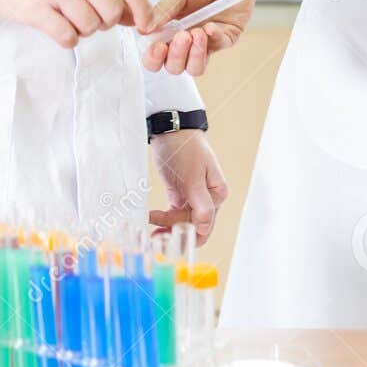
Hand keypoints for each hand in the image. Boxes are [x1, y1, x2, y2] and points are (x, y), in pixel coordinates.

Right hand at [0, 0, 150, 48]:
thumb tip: (136, 16)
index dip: (142, 8)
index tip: (146, 25)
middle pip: (111, 9)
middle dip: (107, 22)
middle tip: (92, 19)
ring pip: (90, 24)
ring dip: (85, 31)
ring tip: (71, 20)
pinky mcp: (35, 8)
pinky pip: (67, 36)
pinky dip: (68, 39)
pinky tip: (60, 30)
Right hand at [139, 0, 281, 75]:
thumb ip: (164, 10)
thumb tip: (144, 31)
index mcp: (170, 27)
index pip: (157, 53)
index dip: (154, 57)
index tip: (156, 47)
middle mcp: (187, 37)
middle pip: (175, 66)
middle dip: (175, 56)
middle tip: (180, 36)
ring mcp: (208, 39)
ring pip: (196, 67)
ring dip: (193, 55)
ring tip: (195, 33)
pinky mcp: (228, 35)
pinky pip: (218, 47)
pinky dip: (213, 39)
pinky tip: (210, 26)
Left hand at [149, 130, 228, 245]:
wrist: (172, 129)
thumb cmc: (185, 149)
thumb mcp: (193, 177)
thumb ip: (201, 204)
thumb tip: (204, 229)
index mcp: (216, 195)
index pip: (205, 226)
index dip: (188, 235)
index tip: (168, 237)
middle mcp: (208, 198)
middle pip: (193, 226)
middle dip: (176, 233)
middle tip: (155, 238)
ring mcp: (194, 196)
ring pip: (183, 222)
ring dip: (168, 228)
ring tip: (151, 231)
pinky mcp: (180, 193)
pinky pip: (174, 213)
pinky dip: (164, 219)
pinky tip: (153, 221)